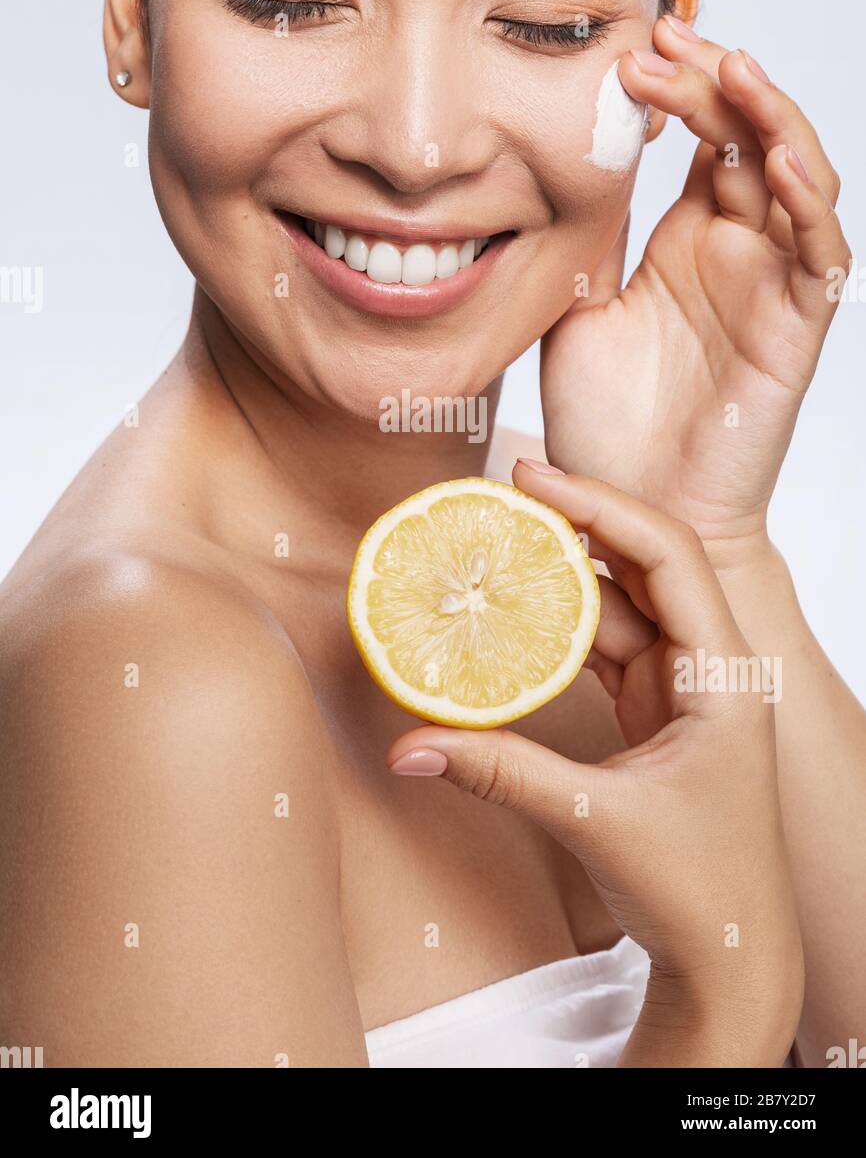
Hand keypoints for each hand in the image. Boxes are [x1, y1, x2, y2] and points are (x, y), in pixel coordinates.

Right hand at [386, 465, 803, 1060]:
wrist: (734, 956)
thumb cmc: (703, 891)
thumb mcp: (595, 819)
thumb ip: (499, 773)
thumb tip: (408, 747)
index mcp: (722, 676)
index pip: (669, 557)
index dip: (603, 508)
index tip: (537, 478)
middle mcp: (707, 668)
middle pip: (643, 566)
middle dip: (578, 523)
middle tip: (507, 489)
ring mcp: (679, 688)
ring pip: (618, 607)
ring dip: (562, 575)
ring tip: (498, 539)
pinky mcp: (652, 712)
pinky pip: (603, 650)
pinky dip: (557, 629)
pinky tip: (514, 609)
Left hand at [541, 17, 849, 556]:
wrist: (630, 509)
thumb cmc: (603, 423)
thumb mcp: (575, 310)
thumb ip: (584, 242)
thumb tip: (556, 166)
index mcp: (687, 241)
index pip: (704, 137)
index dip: (679, 87)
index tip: (627, 49)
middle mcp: (736, 252)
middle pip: (749, 138)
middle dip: (712, 81)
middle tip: (661, 38)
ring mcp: (771, 285)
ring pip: (798, 178)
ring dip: (771, 118)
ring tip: (729, 68)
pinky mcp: (797, 329)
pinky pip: (820, 255)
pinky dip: (809, 204)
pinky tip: (779, 161)